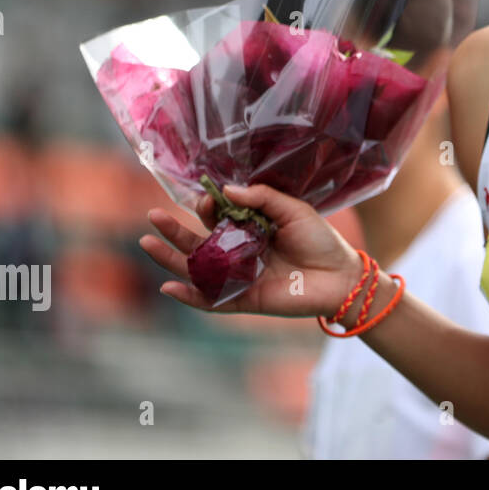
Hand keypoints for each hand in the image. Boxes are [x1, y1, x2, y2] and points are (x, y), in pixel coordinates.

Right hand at [140, 184, 363, 317]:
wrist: (341, 276)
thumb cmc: (321, 240)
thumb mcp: (293, 210)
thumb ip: (261, 198)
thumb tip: (227, 190)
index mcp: (250, 230)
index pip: (217, 219)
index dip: (207, 208)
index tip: (206, 198)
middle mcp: (240, 253)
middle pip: (198, 243)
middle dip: (174, 230)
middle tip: (153, 216)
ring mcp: (239, 277)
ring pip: (196, 270)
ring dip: (170, 259)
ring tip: (147, 243)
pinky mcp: (244, 300)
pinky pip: (211, 299)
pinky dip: (190, 295)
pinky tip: (169, 286)